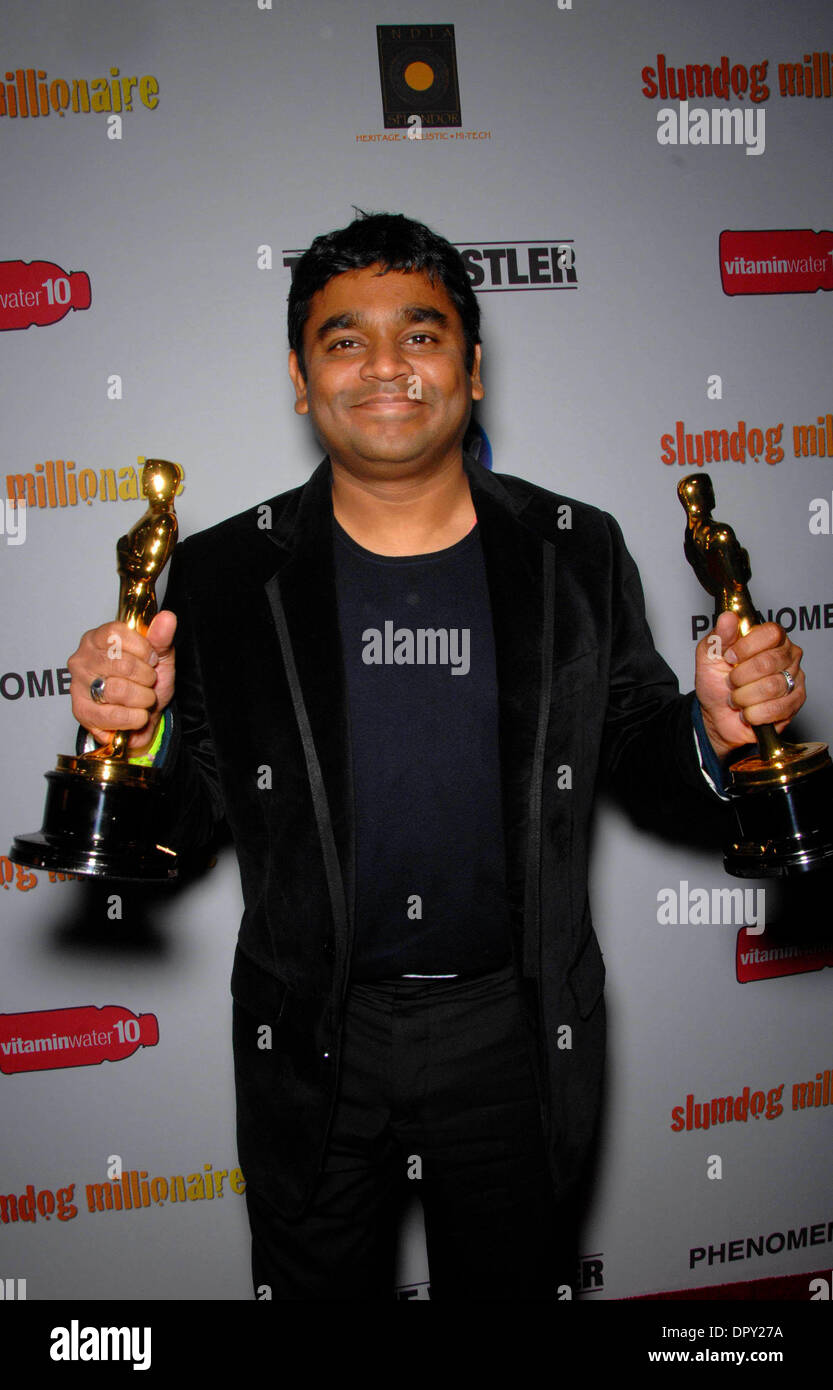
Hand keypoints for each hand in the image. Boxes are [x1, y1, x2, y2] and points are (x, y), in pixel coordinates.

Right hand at [67, 610, 176, 753]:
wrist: (143, 716)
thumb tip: (167, 618)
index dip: (142, 648)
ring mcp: (78, 686)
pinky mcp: (82, 712)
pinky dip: (134, 717)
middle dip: (145, 677)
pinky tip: (137, 714)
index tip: (151, 658)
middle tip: (148, 681)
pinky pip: (113, 715)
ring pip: (118, 690)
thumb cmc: (146, 682)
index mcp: (97, 638)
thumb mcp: (159, 656)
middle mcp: (82, 659)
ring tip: (143, 698)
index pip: (115, 633)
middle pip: (120, 663)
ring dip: (142, 698)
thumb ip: (161, 637)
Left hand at [695, 611, 805, 760]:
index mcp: (768, 638)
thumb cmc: (715, 683)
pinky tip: (748, 711)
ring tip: (737, 698)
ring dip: (745, 697)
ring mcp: (794, 677)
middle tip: (731, 682)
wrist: (717, 716)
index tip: (729, 657)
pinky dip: (754, 713)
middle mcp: (786, 655)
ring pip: (772, 687)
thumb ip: (719, 637)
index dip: (747, 647)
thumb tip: (728, 617)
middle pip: (769, 662)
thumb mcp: (709, 657)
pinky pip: (777, 708)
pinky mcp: (796, 701)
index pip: (771, 633)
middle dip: (741, 677)